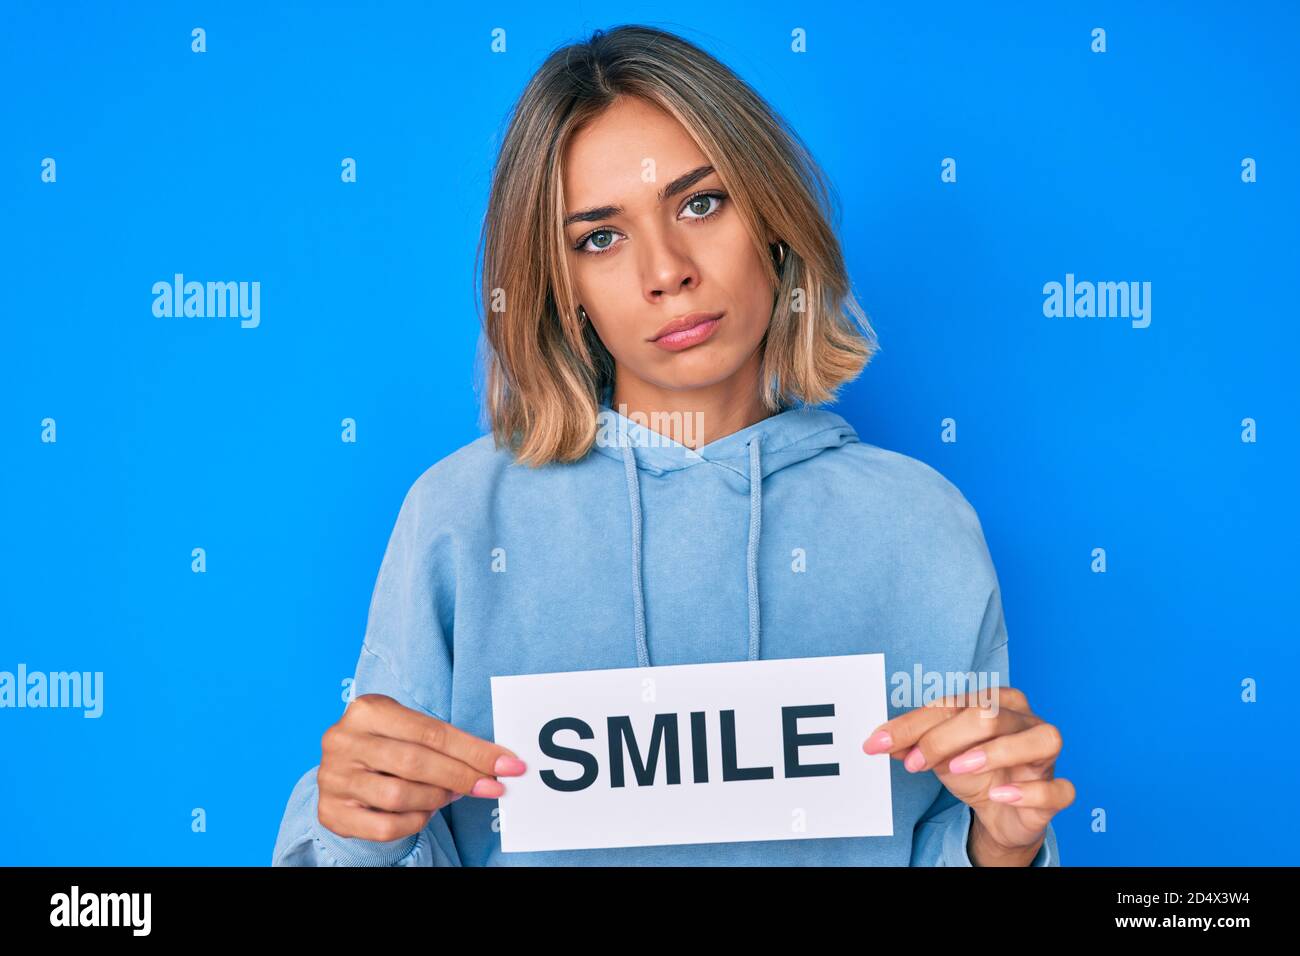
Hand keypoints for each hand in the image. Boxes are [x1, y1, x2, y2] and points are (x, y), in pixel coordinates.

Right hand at [317, 693, 526, 842]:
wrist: (341, 769)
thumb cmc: (387, 744)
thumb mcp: (407, 728)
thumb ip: (444, 741)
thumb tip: (497, 762)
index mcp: (367, 710)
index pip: (431, 732)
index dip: (474, 751)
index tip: (508, 764)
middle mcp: (343, 741)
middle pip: (416, 763)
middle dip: (462, 776)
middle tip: (491, 786)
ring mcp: (334, 777)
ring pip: (400, 796)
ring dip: (436, 799)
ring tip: (449, 795)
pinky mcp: (331, 812)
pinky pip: (384, 826)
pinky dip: (414, 822)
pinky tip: (424, 813)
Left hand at [862, 686, 1073, 863]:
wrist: (1000, 812)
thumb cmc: (974, 770)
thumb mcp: (937, 754)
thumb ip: (910, 743)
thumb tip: (878, 741)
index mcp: (997, 700)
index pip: (950, 704)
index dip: (912, 725)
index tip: (878, 743)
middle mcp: (1025, 720)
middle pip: (988, 715)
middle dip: (943, 738)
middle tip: (914, 762)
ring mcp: (1046, 754)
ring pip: (1035, 740)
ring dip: (993, 753)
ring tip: (957, 768)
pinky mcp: (1056, 789)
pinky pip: (1057, 788)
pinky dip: (1028, 791)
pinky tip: (1000, 794)